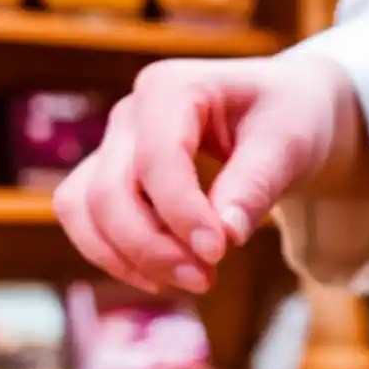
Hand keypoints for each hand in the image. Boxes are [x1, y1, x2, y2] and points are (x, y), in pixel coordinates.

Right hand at [54, 55, 368, 292]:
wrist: (279, 114)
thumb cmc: (285, 118)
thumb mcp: (286, 144)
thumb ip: (255, 185)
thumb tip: (225, 236)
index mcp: (169, 87)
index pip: (157, 160)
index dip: (182, 215)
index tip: (221, 253)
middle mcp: (129, 113)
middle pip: (108, 193)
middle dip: (152, 248)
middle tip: (206, 280)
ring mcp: (111, 146)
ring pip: (82, 210)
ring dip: (127, 258)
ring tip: (188, 281)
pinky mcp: (107, 177)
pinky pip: (86, 223)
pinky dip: (116, 256)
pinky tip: (162, 277)